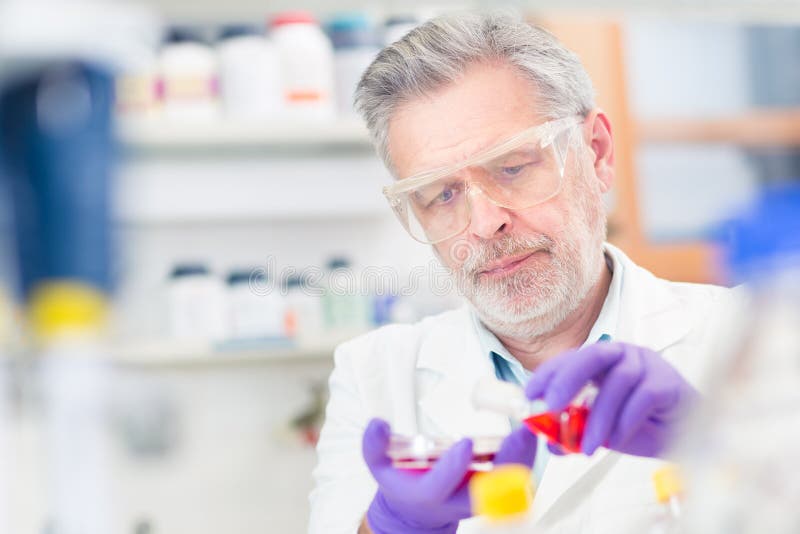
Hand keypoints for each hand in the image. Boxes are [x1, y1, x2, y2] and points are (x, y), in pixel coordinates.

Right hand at [362, 419, 536, 533]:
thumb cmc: (400, 481)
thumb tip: (377, 423)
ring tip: (531, 429)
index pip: (442, 485)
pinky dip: (526, 458)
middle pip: (488, 490)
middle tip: (519, 435)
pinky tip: (531, 436)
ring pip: (509, 486)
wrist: (418, 510)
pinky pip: (516, 479)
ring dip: (523, 459)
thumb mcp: (378, 464)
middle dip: (507, 464)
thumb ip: (374, 444)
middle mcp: (458, 500)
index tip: (464, 443)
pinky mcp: (495, 495)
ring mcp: (480, 500)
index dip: (453, 466)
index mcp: (428, 494)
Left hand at [524, 342, 699, 457]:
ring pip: (618, 381)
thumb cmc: (640, 425)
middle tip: (552, 407)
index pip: (571, 358)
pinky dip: (625, 421)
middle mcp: (624, 355)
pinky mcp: (668, 382)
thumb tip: (549, 444)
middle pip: (594, 354)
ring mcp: (648, 364)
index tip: (530, 394)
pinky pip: (643, 397)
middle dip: (568, 379)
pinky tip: (616, 441)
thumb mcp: (600, 429)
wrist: (686, 436)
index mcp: (603, 360)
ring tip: (587, 446)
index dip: (549, 373)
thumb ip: (576, 433)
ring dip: (598, 416)